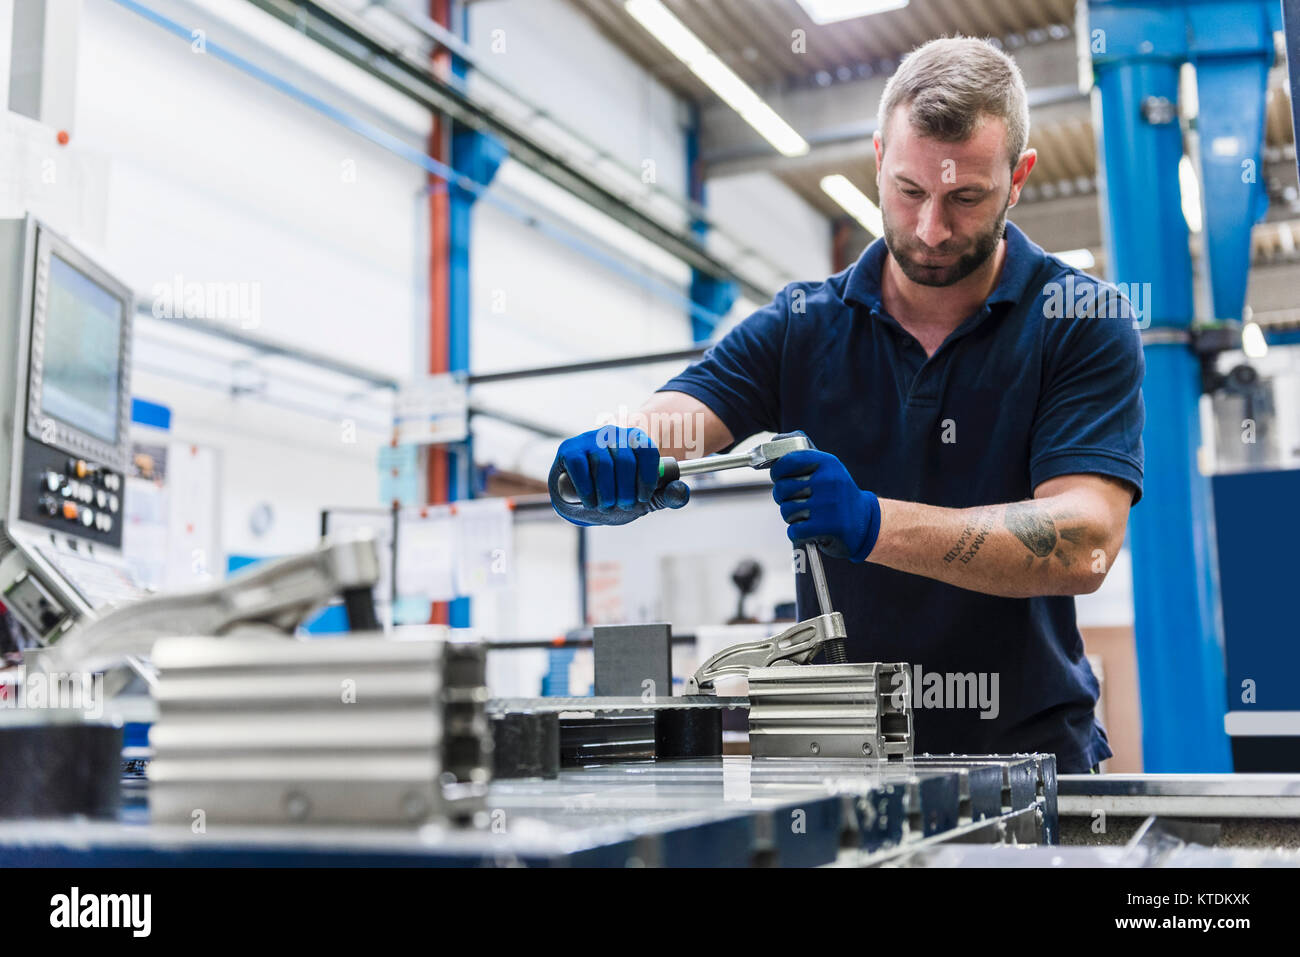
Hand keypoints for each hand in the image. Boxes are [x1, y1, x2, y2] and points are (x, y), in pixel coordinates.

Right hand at [549, 426, 688, 526]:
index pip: (647, 451)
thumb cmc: (618, 493)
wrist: (584, 497)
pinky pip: (580, 467)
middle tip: (624, 506)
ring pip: (603, 465)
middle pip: (626, 460)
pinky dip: (587, 490)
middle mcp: (613, 434)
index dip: (648, 477)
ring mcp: (589, 439)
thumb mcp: (645, 498)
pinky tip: (591, 502)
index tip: (644, 498)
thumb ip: (666, 495)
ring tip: (607, 506)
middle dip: (627, 491)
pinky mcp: (569, 449)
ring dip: (607, 493)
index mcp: (635, 439)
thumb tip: (683, 490)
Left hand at [770, 449, 880, 560]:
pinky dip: (797, 532)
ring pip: (786, 510)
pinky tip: (809, 528)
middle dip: (782, 497)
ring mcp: (829, 504)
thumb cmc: (838, 493)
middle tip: (794, 499)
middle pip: (782, 488)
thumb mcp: (827, 467)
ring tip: (805, 514)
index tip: (779, 476)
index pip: (789, 460)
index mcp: (828, 463)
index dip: (778, 470)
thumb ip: (803, 452)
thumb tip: (775, 440)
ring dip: (791, 516)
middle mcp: (829, 481)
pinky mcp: (828, 526)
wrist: (864, 521)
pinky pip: (794, 529)